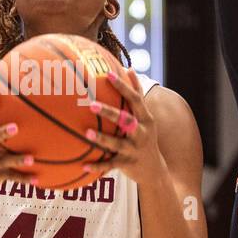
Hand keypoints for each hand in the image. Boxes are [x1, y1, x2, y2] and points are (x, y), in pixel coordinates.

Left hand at [81, 68, 164, 185]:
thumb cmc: (145, 136)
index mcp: (145, 119)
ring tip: (86, 133)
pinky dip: (97, 166)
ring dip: (102, 139)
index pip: (135, 99)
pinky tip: (83, 165)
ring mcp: (134, 150)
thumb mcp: (145, 117)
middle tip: (92, 105)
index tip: (108, 74)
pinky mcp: (127, 165)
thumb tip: (129, 68)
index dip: (123, 86)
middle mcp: (141, 133)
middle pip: (127, 121)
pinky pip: (110, 165)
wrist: (154, 169)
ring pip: (117, 144)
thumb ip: (137, 94)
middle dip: (110, 113)